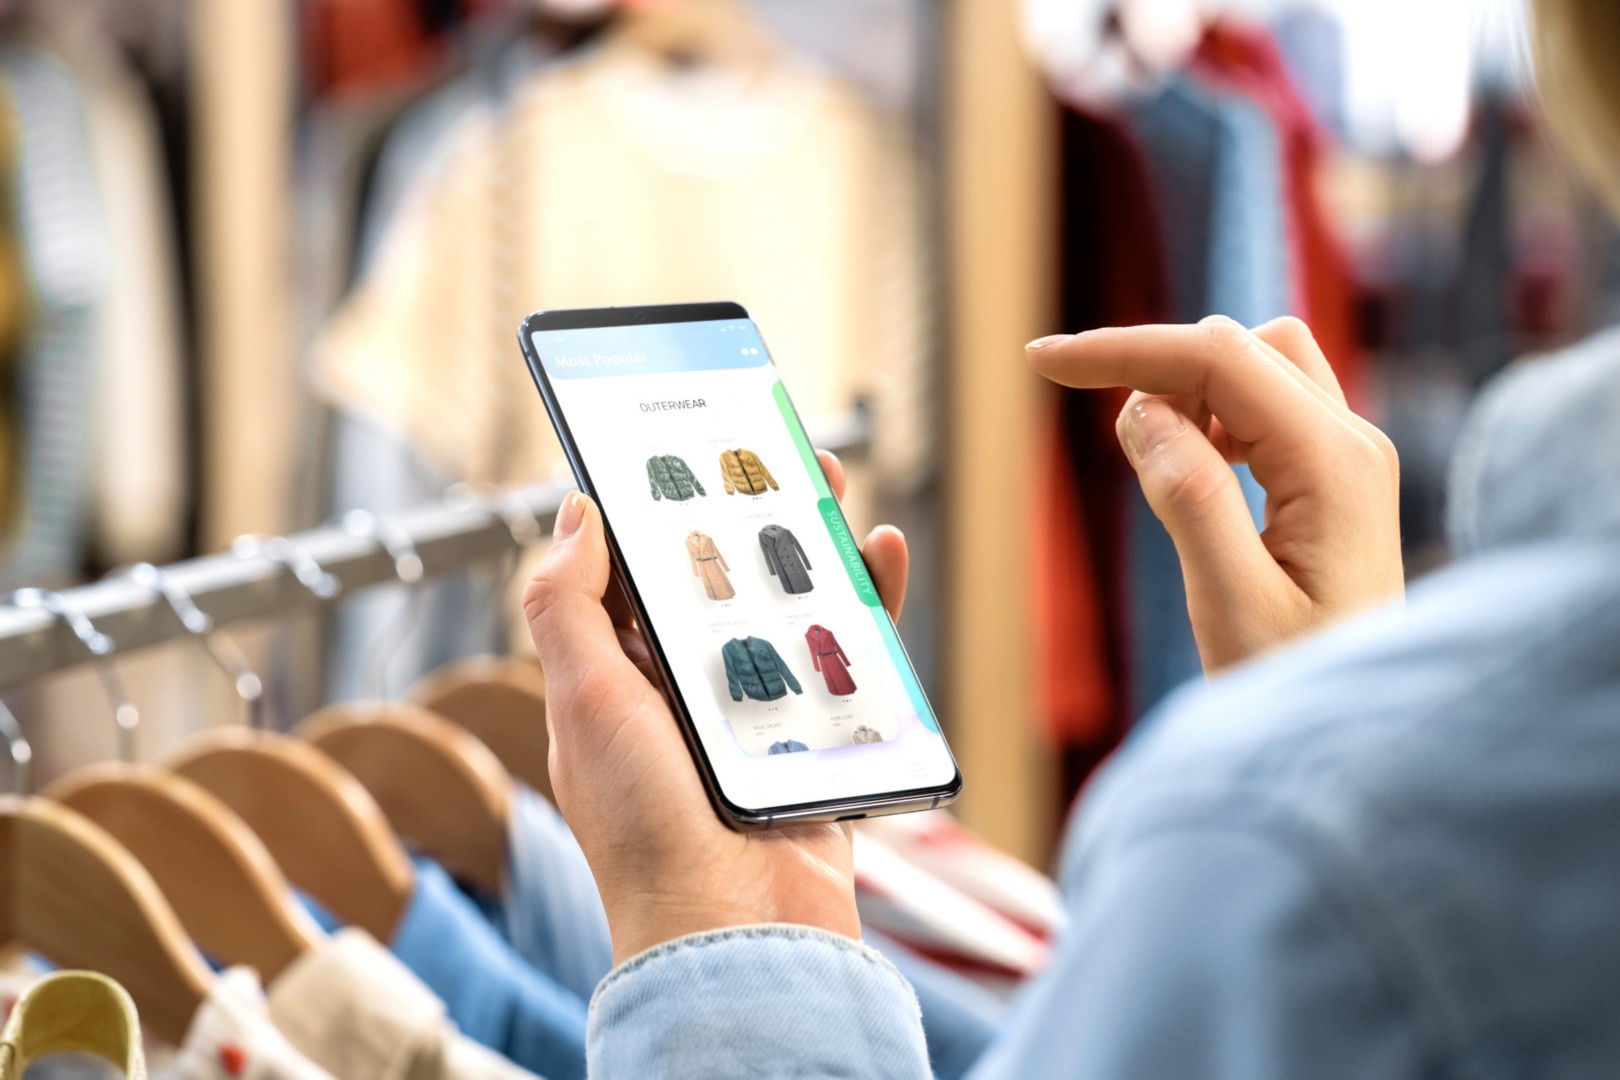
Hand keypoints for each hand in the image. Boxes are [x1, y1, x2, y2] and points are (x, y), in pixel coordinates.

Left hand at [523, 452, 908, 963]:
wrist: (735, 933)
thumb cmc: (646, 831)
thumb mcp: (587, 702)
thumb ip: (568, 607)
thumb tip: (571, 515)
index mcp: (623, 681)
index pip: (636, 577)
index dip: (655, 513)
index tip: (677, 453)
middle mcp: (688, 694)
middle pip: (722, 581)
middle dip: (744, 513)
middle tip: (768, 451)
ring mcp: (758, 714)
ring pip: (789, 607)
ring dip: (808, 541)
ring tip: (824, 481)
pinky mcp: (820, 737)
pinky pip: (850, 656)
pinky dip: (871, 603)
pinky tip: (879, 555)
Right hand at [1028, 315, 1403, 670]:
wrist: (1357, 737)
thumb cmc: (1296, 687)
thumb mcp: (1233, 606)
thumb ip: (1191, 500)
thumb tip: (1141, 412)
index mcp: (1334, 465)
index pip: (1219, 358)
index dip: (1126, 350)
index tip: (1043, 360)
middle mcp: (1352, 445)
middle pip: (1237, 347)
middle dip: (1154, 368)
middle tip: (1109, 445)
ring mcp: (1348, 460)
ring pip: (1255, 366)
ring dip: (1187, 391)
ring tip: (1152, 468)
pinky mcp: (1332, 480)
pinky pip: (1264, 408)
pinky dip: (1210, 418)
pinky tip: (1188, 475)